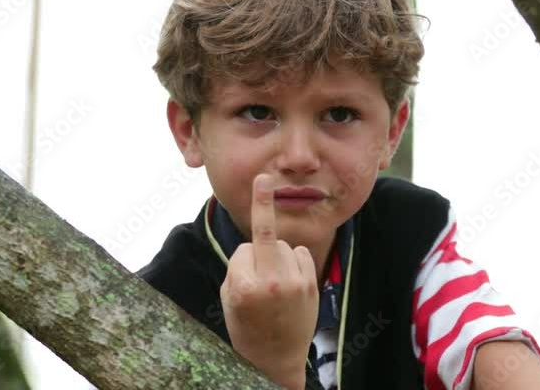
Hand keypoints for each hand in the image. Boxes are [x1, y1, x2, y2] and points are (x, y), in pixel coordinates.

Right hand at [220, 174, 318, 388]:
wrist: (276, 359)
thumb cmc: (246, 328)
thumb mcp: (229, 298)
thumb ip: (238, 266)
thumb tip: (254, 236)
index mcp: (245, 287)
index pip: (242, 248)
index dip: (241, 259)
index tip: (252, 192)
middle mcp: (271, 283)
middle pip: (264, 237)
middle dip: (261, 227)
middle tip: (263, 181)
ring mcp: (294, 284)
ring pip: (283, 244)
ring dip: (276, 254)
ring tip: (274, 283)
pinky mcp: (310, 285)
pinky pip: (299, 254)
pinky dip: (293, 261)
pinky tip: (289, 283)